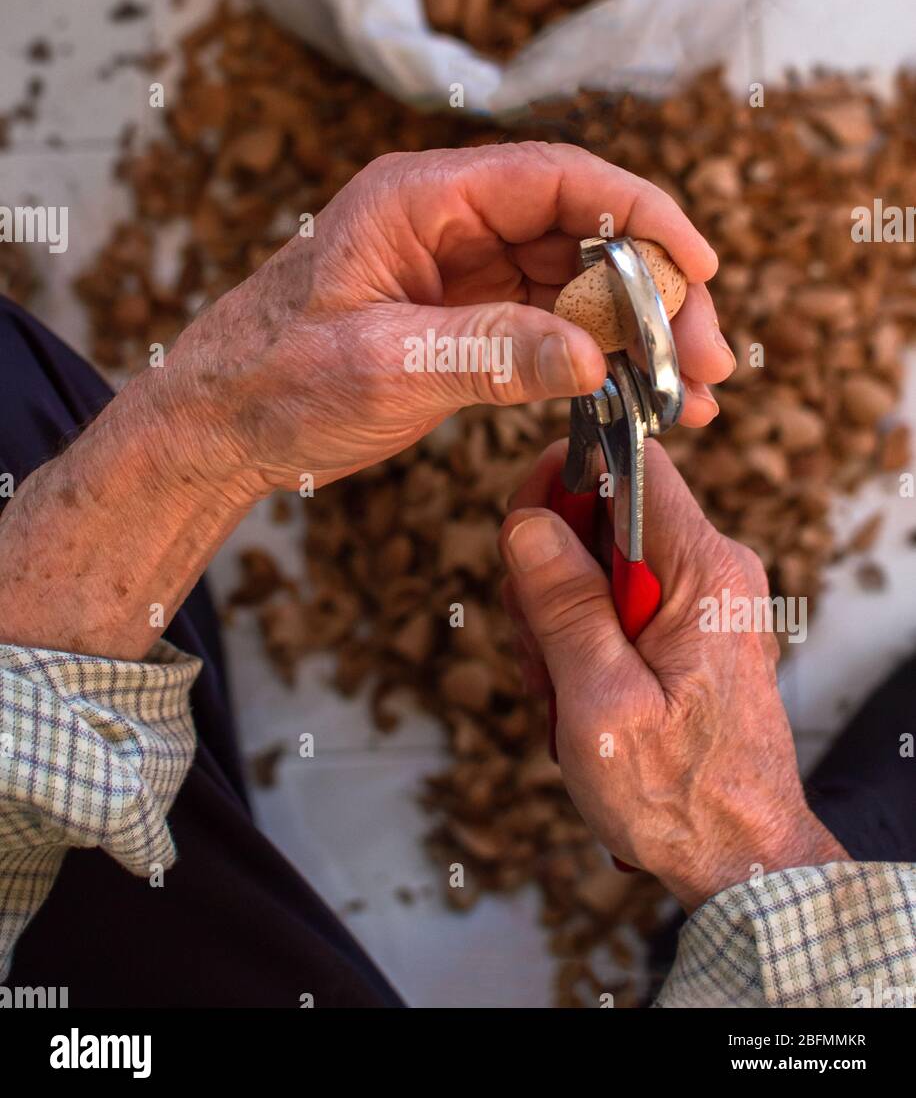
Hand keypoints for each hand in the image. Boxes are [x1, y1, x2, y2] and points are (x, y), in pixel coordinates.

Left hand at [164, 142, 732, 494]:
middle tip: (709, 359)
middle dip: (656, 291)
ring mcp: (462, 271)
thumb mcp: (379, 366)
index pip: (556, 178)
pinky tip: (640, 399)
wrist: (217, 426)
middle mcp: (451, 223)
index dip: (641, 213)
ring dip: (639, 333)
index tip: (701, 264)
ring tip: (693, 394)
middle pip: (584, 232)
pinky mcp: (467, 319)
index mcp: (420, 199)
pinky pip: (552, 326)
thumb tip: (591, 359)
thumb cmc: (272, 381)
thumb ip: (486, 353)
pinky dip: (599, 361)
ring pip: (579, 282)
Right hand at [499, 440, 847, 911]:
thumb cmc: (680, 796)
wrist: (740, 861)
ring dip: (558, 621)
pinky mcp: (691, 629)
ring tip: (560, 694)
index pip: (632, 464)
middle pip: (602, 515)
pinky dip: (581, 643)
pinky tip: (576, 699)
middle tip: (539, 653)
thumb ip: (564, 605)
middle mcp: (713, 571)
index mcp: (703, 572)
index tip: (521, 531)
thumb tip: (528, 523)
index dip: (565, 478)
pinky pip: (616, 603)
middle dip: (548, 575)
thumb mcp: (601, 702)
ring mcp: (703, 600)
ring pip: (598, 563)